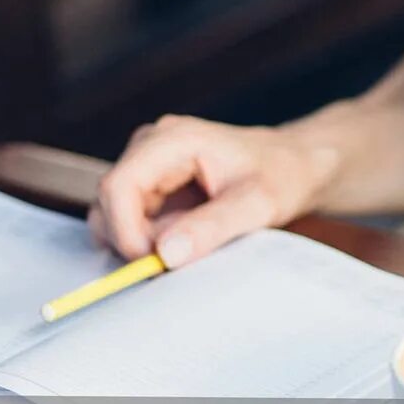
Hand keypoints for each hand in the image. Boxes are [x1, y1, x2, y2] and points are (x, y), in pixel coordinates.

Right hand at [87, 114, 340, 266]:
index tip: (152, 264)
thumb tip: (165, 254)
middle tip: (172, 263)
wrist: (294, 165)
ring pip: (113, 214)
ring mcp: (149, 164)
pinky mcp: (151, 184)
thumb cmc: (282, 175)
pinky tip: (184, 242)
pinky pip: (129, 221)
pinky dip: (147, 241)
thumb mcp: (258, 204)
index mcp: (174, 139)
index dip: (125, 231)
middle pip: (109, 202)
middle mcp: (152, 145)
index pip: (119, 186)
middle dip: (132, 241)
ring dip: (140, 243)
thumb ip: (213, 227)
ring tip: (188, 247)